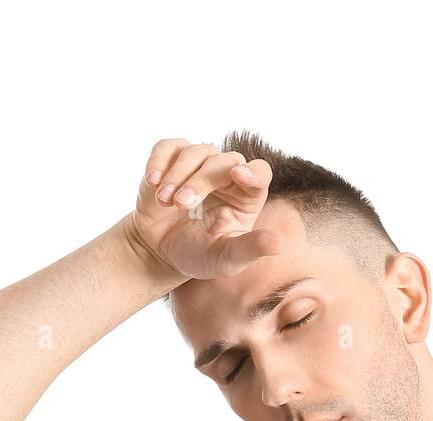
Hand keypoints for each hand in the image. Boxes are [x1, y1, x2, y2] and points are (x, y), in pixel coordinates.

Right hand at [123, 138, 284, 282]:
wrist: (160, 251)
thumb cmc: (199, 256)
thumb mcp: (226, 260)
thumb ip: (251, 249)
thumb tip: (279, 244)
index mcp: (247, 196)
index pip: (260, 172)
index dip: (252, 171)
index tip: (238, 175)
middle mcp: (227, 174)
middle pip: (222, 161)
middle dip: (200, 181)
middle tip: (181, 204)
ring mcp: (199, 163)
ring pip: (194, 152)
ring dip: (177, 176)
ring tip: (166, 203)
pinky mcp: (172, 159)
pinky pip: (167, 148)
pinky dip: (158, 162)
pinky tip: (152, 182)